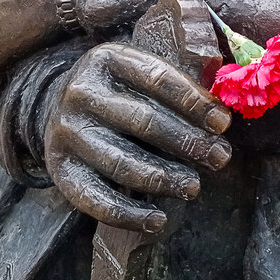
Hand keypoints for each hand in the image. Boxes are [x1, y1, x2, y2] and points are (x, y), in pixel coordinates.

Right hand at [44, 43, 231, 232]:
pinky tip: (157, 219)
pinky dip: (130, 214)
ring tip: (193, 186)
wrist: (56, 109)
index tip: (222, 123)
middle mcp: (81, 92)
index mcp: (107, 60)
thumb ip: (172, 86)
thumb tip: (220, 119)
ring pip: (123, 163)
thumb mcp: (136, 73)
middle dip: (188, 142)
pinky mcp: (59, 169)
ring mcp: (66, 132)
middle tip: (219, 158)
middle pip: (144, 121)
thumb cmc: (116, 92)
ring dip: (164, 179)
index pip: (158, 78)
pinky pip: (96, 199)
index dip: (194, 102)